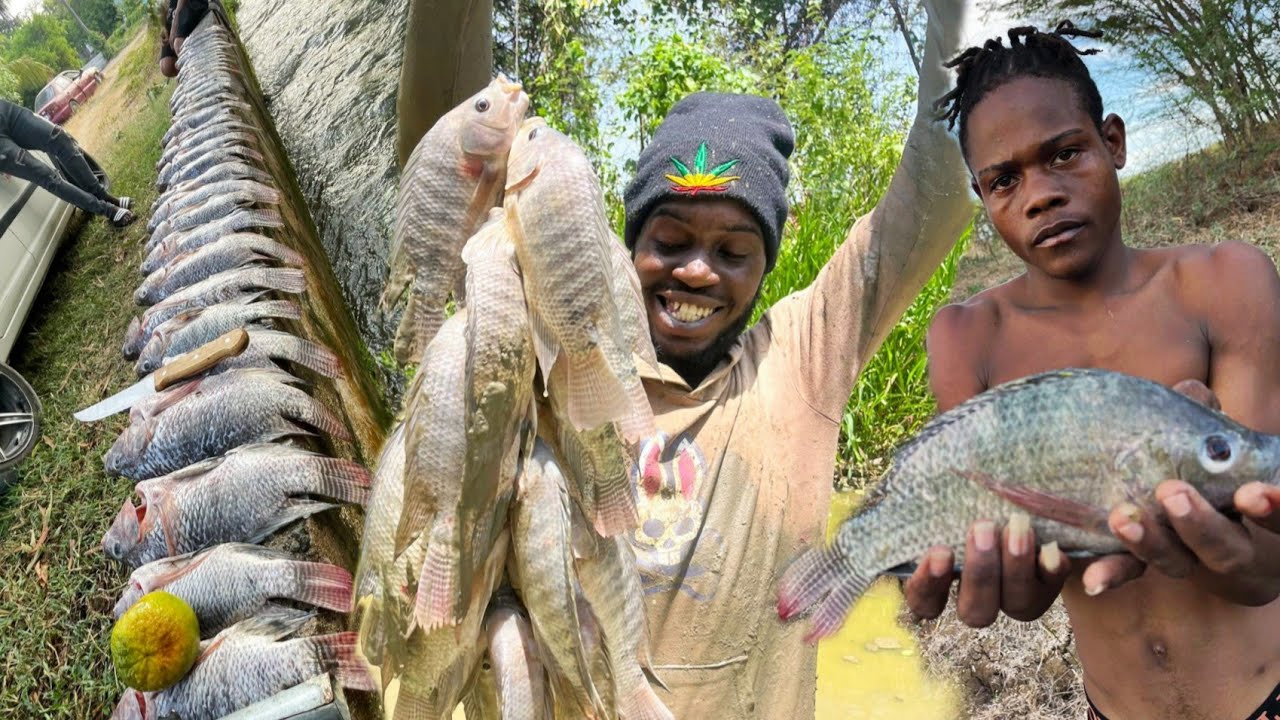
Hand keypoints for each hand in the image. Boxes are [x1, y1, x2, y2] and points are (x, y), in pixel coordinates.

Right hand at [904, 512, 1071, 626]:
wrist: (1018, 498)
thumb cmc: (964, 496)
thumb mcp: (941, 497)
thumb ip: (926, 502)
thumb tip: (902, 485)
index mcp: (942, 583)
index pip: (926, 603)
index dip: (930, 585)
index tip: (939, 551)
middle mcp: (979, 599)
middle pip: (976, 611)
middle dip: (981, 571)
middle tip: (983, 527)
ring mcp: (1014, 598)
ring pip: (1016, 604)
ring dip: (1016, 566)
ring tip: (1018, 525)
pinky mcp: (1047, 587)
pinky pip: (1051, 588)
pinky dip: (1051, 569)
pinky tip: (1050, 547)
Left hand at [1082, 378, 1279, 603]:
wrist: (1194, 510)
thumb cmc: (1208, 462)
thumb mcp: (1210, 438)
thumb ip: (1205, 415)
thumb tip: (1192, 392)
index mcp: (1256, 511)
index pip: (1279, 517)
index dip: (1275, 509)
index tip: (1255, 494)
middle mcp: (1229, 545)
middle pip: (1224, 549)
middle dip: (1201, 525)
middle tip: (1173, 494)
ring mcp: (1188, 558)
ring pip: (1176, 562)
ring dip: (1150, 543)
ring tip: (1123, 520)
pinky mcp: (1148, 563)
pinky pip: (1132, 572)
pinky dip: (1113, 574)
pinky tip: (1093, 580)